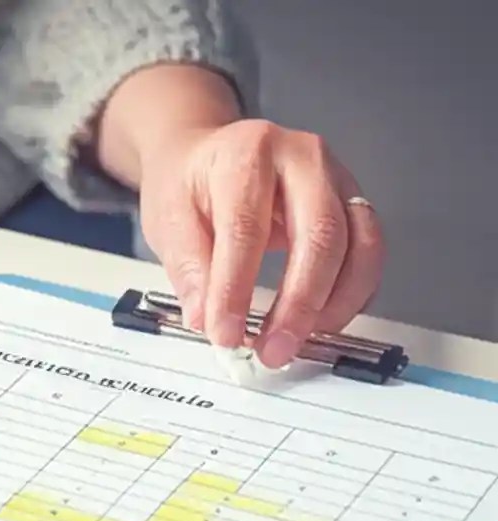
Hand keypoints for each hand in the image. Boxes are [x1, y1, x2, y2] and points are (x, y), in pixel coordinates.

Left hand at [138, 120, 384, 368]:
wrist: (207, 156)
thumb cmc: (189, 182)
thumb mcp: (168, 218)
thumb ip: (189, 267)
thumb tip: (206, 318)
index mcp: (247, 154)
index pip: (246, 227)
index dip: (236, 287)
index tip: (224, 332)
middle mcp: (303, 158)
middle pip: (320, 234)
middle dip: (299, 304)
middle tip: (273, 349)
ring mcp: (336, 179)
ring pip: (358, 246)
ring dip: (334, 305)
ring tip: (296, 342)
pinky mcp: (353, 204)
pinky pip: (368, 254)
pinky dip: (351, 296)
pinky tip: (321, 323)